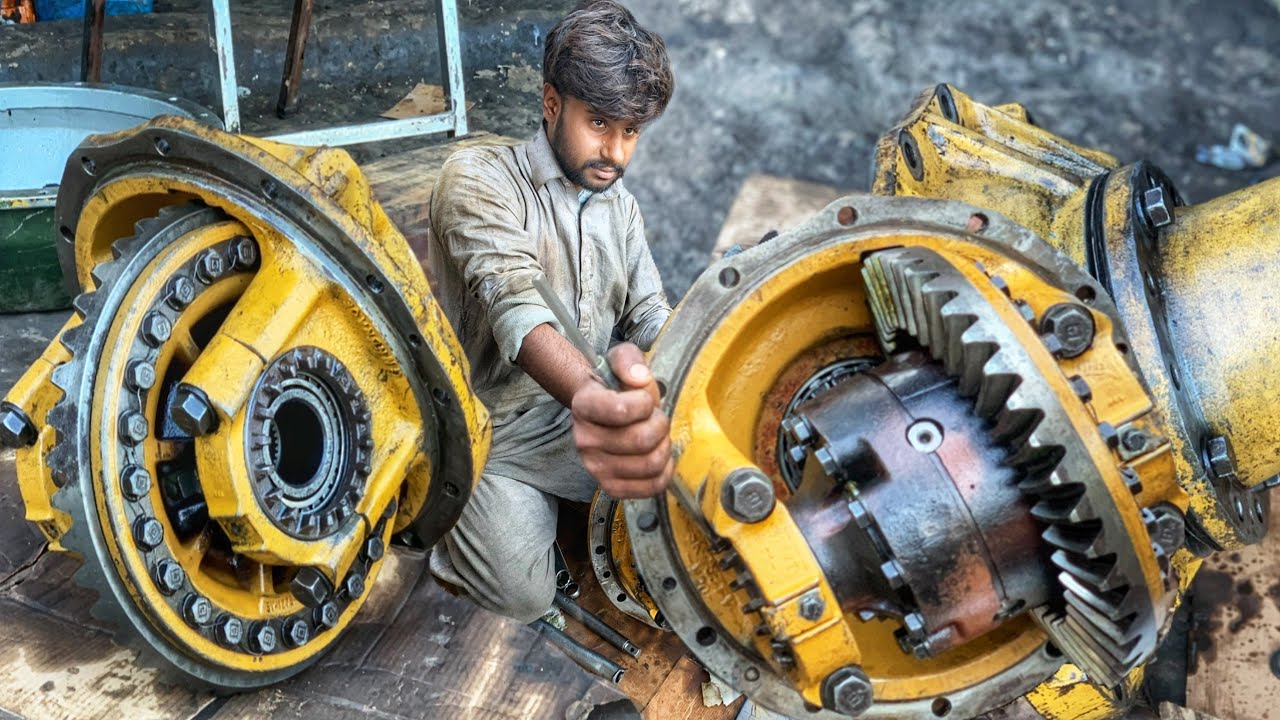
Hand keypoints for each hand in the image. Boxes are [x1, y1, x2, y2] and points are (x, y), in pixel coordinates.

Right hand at [571, 343, 672, 498]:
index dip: (644, 403)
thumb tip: (640, 378)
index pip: (619, 410)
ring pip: (650, 464)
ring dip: (664, 447)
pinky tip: (659, 455)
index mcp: (584, 406)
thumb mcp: (621, 359)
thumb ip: (630, 361)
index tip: (644, 399)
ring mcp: (596, 467)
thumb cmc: (615, 385)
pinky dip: (664, 472)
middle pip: (641, 440)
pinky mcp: (610, 486)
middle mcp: (585, 441)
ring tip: (657, 436)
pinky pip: (651, 487)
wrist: (600, 411)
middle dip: (660, 425)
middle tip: (656, 418)